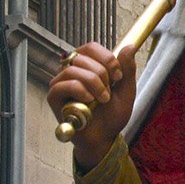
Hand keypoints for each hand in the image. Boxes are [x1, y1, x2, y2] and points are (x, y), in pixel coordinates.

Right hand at [45, 42, 136, 166]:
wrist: (104, 137)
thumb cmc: (112, 115)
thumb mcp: (126, 90)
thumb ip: (128, 68)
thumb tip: (130, 46)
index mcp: (89, 66)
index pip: (91, 47)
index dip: (107, 58)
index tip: (118, 76)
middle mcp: (72, 71)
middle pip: (83, 56)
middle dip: (103, 75)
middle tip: (109, 92)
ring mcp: (61, 83)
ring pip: (74, 69)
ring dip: (94, 84)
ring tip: (102, 100)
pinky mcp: (54, 97)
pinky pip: (64, 84)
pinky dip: (80, 91)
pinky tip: (88, 102)